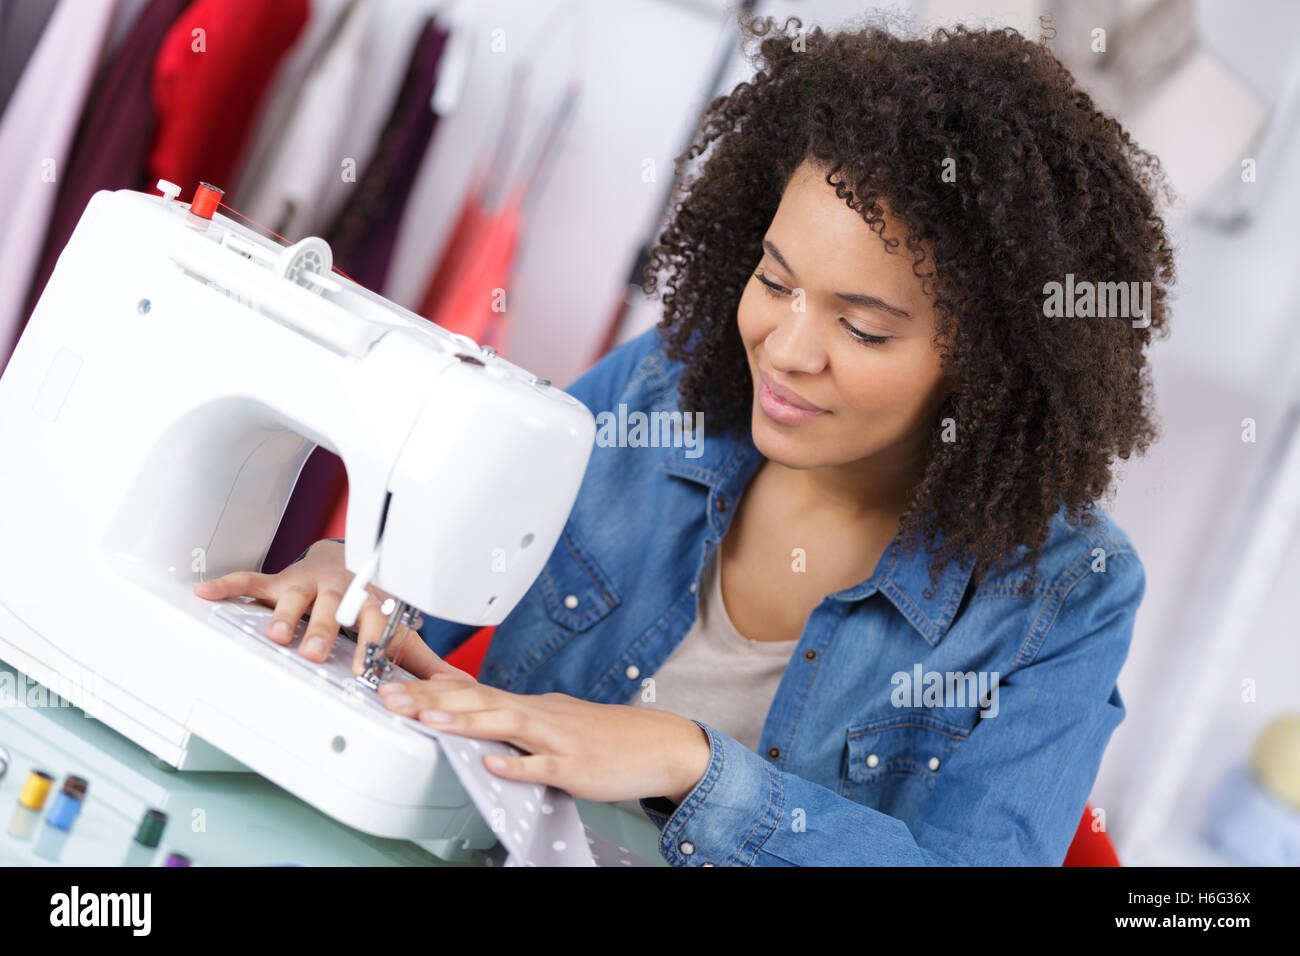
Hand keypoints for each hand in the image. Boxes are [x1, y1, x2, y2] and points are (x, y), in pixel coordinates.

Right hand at [192, 539, 473, 680]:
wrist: (354, 562)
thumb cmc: (375, 605)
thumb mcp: (401, 630)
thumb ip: (424, 662)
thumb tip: (458, 688)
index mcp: (372, 604)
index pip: (375, 624)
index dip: (371, 646)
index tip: (365, 672)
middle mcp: (340, 591)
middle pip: (332, 609)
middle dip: (323, 629)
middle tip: (314, 652)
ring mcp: (309, 584)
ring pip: (296, 596)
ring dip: (286, 614)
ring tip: (276, 634)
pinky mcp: (281, 581)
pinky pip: (252, 580)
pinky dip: (229, 585)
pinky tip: (207, 592)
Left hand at [375, 678, 711, 804]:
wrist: (660, 744)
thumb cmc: (606, 737)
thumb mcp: (553, 721)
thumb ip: (513, 718)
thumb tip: (473, 709)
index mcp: (530, 706)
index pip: (472, 690)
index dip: (430, 687)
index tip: (391, 683)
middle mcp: (539, 715)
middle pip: (478, 701)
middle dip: (431, 698)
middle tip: (389, 695)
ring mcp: (557, 740)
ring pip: (505, 725)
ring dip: (465, 721)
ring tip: (427, 719)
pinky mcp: (577, 767)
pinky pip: (543, 767)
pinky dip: (517, 765)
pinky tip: (493, 765)